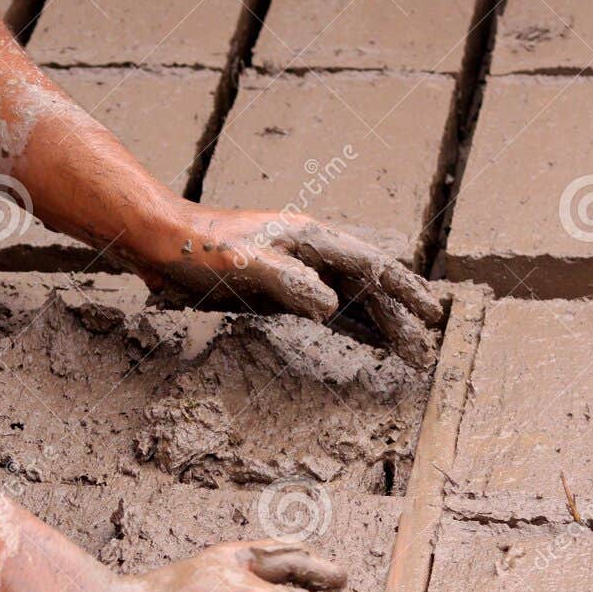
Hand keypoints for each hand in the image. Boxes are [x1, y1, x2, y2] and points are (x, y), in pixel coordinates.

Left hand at [130, 203, 442, 368]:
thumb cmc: (201, 250)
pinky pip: (329, 313)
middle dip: (399, 316)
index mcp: (311, 238)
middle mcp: (312, 253)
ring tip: (409, 353)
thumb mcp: (245, 264)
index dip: (403, 290)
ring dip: (380, 326)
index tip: (430, 314)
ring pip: (352, 301)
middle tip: (426, 349)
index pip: (370, 265)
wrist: (162, 246)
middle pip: (368, 286)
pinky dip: (353, 328)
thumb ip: (290, 282)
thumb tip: (333, 306)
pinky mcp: (282, 293)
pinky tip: (369, 344)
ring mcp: (299, 273)